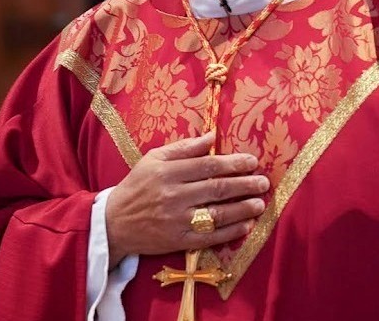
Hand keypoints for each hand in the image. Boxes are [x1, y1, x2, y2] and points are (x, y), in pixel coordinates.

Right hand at [105, 133, 268, 266]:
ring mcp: (177, 220)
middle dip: (245, 185)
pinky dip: (230, 232)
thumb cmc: (137, 185)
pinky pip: (210, 237)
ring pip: (217, 213)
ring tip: (260, 203)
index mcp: (168, 172)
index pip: (209, 166)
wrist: (114, 223)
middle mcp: (174, 196)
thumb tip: (212, 136)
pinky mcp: (178, 241)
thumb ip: (184, 148)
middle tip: (264, 182)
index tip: (252, 162)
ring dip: (243, 209)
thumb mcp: (154, 158)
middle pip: (217, 189)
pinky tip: (246, 225)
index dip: (234, 163)